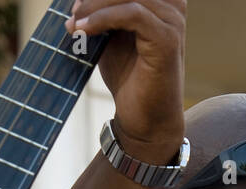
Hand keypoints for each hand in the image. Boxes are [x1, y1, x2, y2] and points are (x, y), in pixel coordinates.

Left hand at [66, 0, 185, 164]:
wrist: (144, 119)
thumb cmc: (129, 78)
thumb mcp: (109, 36)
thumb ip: (99, 14)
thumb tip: (75, 0)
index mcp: (161, 1)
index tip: (75, 6)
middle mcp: (173, 5)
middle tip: (72, 13)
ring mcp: (173, 21)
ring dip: (95, 6)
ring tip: (75, 24)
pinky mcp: (167, 39)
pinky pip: (133, 14)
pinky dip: (104, 18)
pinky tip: (85, 30)